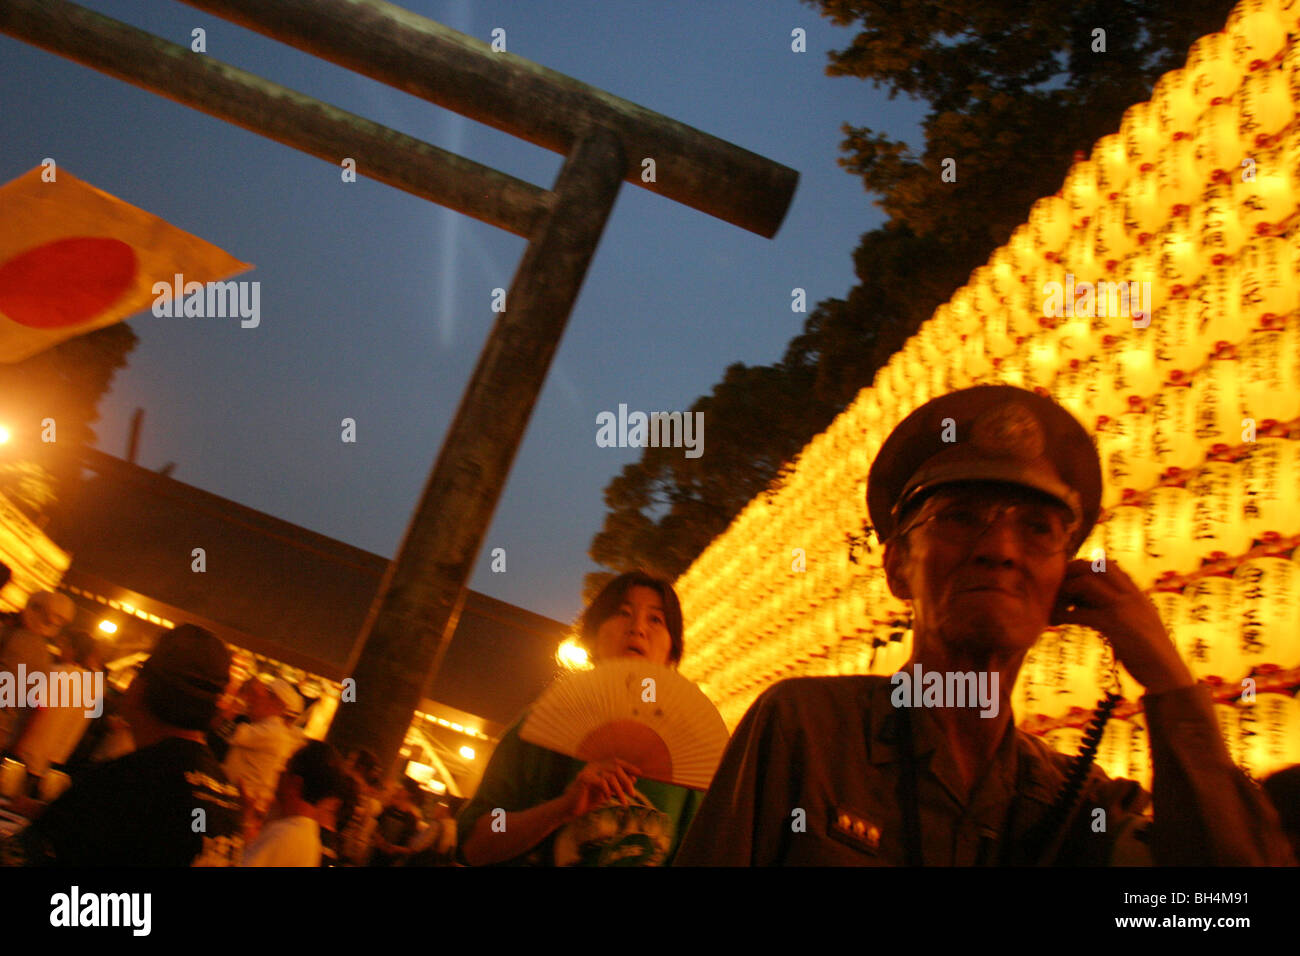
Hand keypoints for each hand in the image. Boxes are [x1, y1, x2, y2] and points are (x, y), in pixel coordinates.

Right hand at [561, 757, 639, 819]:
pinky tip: (608, 799)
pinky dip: (607, 791)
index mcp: (598, 765)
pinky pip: (601, 782)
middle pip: (616, 768)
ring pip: (611, 777)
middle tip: (633, 794)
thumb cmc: (589, 799)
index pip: (617, 762)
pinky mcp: (584, 778)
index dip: (629, 766)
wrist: (571, 809)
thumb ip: (618, 784)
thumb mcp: (607, 791)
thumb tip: (634, 779)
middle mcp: (593, 765)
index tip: (640, 774)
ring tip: (624, 802)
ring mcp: (588, 770)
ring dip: (620, 791)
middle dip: (626, 781)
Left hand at [1051, 559, 1194, 694]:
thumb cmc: (1146, 652)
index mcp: (1134, 592)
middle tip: (1055, 592)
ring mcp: (1124, 608)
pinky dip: (1062, 615)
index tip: (1066, 585)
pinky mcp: (1115, 626)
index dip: (1080, 569)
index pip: (1104, 563)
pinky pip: (1081, 613)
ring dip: (1063, 594)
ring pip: (1085, 583)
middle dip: (1068, 574)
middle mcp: (1130, 595)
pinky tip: (1054, 623)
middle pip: (1092, 565)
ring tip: (1054, 609)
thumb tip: (1080, 599)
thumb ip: (1113, 607)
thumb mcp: (1133, 622)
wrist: (1167, 676)